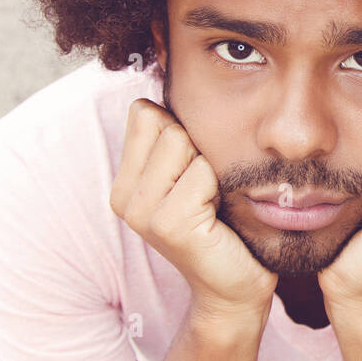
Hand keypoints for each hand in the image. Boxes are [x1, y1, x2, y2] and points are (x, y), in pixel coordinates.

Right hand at [109, 98, 275, 324]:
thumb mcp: (197, 175)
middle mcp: (124, 197)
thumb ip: (177, 138)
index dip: (183, 131)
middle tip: (210, 191)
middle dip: (199, 147)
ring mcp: (142, 213)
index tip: (197, 170)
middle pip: (164, 122)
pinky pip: (201, 172)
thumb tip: (169, 71)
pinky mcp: (169, 225)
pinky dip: (220, 186)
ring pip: (181, 141)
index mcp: (126, 182)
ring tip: (214, 201)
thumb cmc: (226, 227)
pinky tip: (220, 216)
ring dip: (211, 166)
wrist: (237, 289)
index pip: (145, 112)